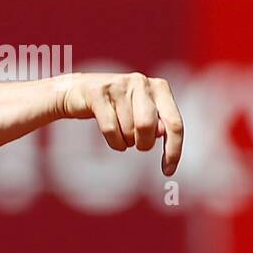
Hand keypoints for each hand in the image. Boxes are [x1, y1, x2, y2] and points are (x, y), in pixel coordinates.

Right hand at [56, 72, 183, 175]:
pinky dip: (114, 142)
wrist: (78, 91)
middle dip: (143, 143)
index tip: (167, 171)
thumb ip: (158, 124)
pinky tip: (112, 136)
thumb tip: (162, 132)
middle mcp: (140, 82)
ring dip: (126, 141)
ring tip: (121, 131)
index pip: (174, 123)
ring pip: (129, 130)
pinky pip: (111, 129)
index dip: (173, 150)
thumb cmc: (118, 107)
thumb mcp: (143, 114)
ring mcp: (118, 85)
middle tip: (137, 143)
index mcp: (159, 87)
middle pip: (148, 127)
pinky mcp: (97, 92)